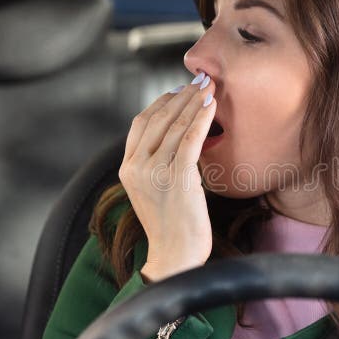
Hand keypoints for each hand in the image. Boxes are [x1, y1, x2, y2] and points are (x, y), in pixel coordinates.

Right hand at [118, 74, 217, 281]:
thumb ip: (157, 166)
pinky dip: (200, 118)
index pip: (140, 123)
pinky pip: (189, 139)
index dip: (161, 102)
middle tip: (199, 80)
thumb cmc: (172, 226)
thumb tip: (176, 140)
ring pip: (174, 125)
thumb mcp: (155, 191)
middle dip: (180, 95)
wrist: (175, 258)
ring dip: (193, 101)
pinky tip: (211, 105)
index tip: (179, 91)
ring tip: (208, 86)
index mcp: (127, 168)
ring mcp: (154, 172)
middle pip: (157, 118)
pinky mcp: (176, 178)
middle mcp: (136, 167)